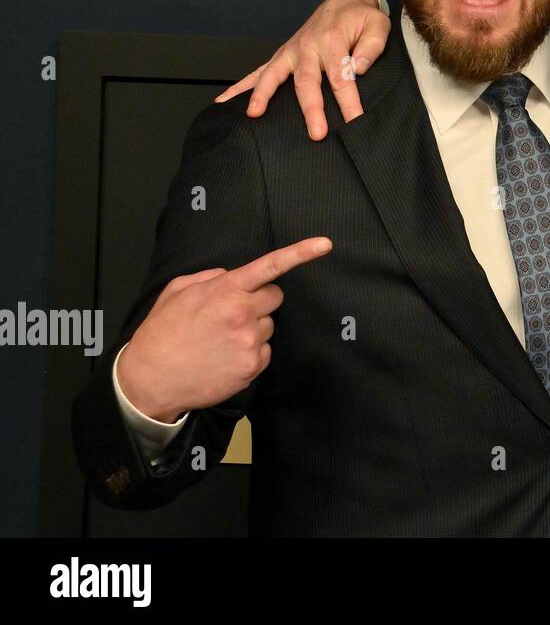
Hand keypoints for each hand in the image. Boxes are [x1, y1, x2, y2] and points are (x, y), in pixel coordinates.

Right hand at [116, 237, 332, 422]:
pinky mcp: (253, 366)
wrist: (150, 380)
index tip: (325, 244)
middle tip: (231, 314)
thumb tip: (232, 276)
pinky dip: (251, 353)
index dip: (301, 252)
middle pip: (275, 297)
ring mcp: (250, 341)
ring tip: (220, 340)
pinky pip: (265, 351)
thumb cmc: (162, 333)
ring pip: (269, 326)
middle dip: (259, 301)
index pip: (270, 265)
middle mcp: (243, 313)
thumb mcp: (177, 292)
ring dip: (252, 329)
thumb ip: (210, 277)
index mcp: (225, 290)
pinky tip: (225, 357)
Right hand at [216, 0, 389, 139]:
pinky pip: (258, 72)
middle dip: (310, 109)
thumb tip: (359, 69)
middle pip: (306, 81)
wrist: (343, 3)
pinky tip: (224, 102)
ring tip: (254, 115)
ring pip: (273, 75)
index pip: (341, 76)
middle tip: (316, 133)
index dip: (348, 101)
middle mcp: (307, 46)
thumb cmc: (362, 18)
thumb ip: (371, 47)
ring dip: (262, 96)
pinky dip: (241, 87)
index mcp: (332, 40)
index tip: (354, 121)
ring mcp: (291, 52)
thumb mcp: (378, 25)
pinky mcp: (282, 57)